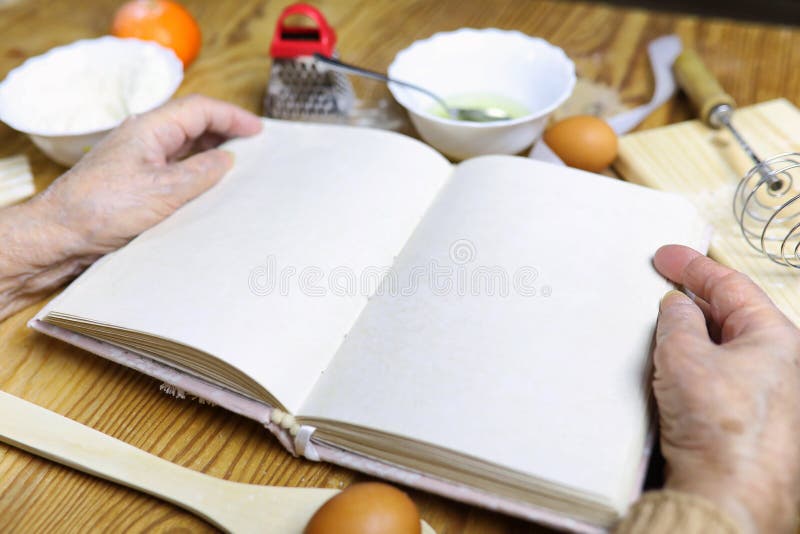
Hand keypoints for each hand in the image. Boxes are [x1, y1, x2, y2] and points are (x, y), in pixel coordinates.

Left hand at [36, 94, 262, 255]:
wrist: (59, 234)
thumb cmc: (101, 209)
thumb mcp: (163, 190)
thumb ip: (200, 172)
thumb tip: (227, 160)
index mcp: (149, 128)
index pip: (200, 109)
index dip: (232, 116)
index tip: (258, 130)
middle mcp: (144, 139)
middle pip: (193, 124)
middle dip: (225, 131)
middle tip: (254, 146)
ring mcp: (139, 160)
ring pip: (184, 146)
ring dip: (212, 153)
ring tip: (239, 166)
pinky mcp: (135, 182)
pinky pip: (174, 168)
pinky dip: (197, 172)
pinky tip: (208, 188)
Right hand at [653, 245, 799, 532]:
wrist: (729, 494)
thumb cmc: (721, 428)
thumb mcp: (684, 355)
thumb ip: (676, 320)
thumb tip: (675, 306)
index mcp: (777, 338)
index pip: (731, 285)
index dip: (693, 266)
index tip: (666, 255)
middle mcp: (781, 364)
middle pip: (732, 314)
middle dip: (694, 297)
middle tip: (663, 283)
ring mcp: (767, 394)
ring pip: (724, 347)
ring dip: (692, 332)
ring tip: (661, 325)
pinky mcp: (748, 419)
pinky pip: (719, 376)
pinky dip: (694, 362)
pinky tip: (673, 367)